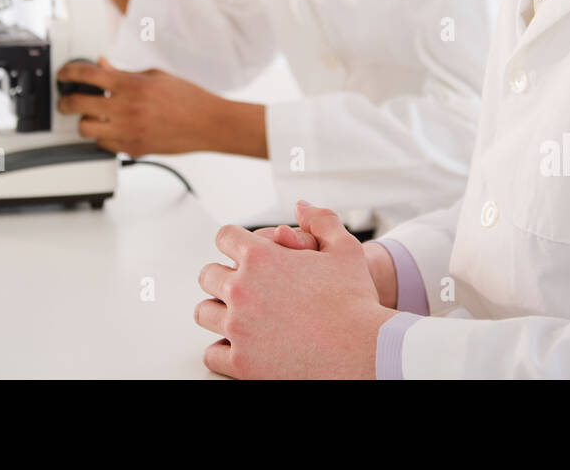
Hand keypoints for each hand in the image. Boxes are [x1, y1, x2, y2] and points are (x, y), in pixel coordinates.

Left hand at [57, 58, 219, 155]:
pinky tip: (110, 129)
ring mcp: (128, 131)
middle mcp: (127, 108)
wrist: (208, 124)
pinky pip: (103, 145)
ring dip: (84, 122)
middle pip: (77, 104)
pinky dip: (102, 136)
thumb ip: (125, 73)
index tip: (63, 74)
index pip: (87, 75)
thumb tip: (102, 66)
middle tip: (65, 101)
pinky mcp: (133, 149)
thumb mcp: (155, 76)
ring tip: (91, 117)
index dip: (68, 72)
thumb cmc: (188, 98)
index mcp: (132, 85)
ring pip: (85, 129)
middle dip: (65, 101)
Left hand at [195, 201, 395, 378]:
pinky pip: (212, 353)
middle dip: (224, 276)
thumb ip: (320, 220)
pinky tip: (241, 345)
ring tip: (239, 315)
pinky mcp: (242, 363)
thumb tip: (301, 206)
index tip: (243, 253)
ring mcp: (238, 328)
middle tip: (244, 286)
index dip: (235, 242)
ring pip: (204, 313)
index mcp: (261, 258)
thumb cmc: (357, 301)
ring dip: (218, 310)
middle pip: (208, 275)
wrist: (365, 352)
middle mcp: (242, 290)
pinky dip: (223, 348)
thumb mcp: (345, 249)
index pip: (224, 237)